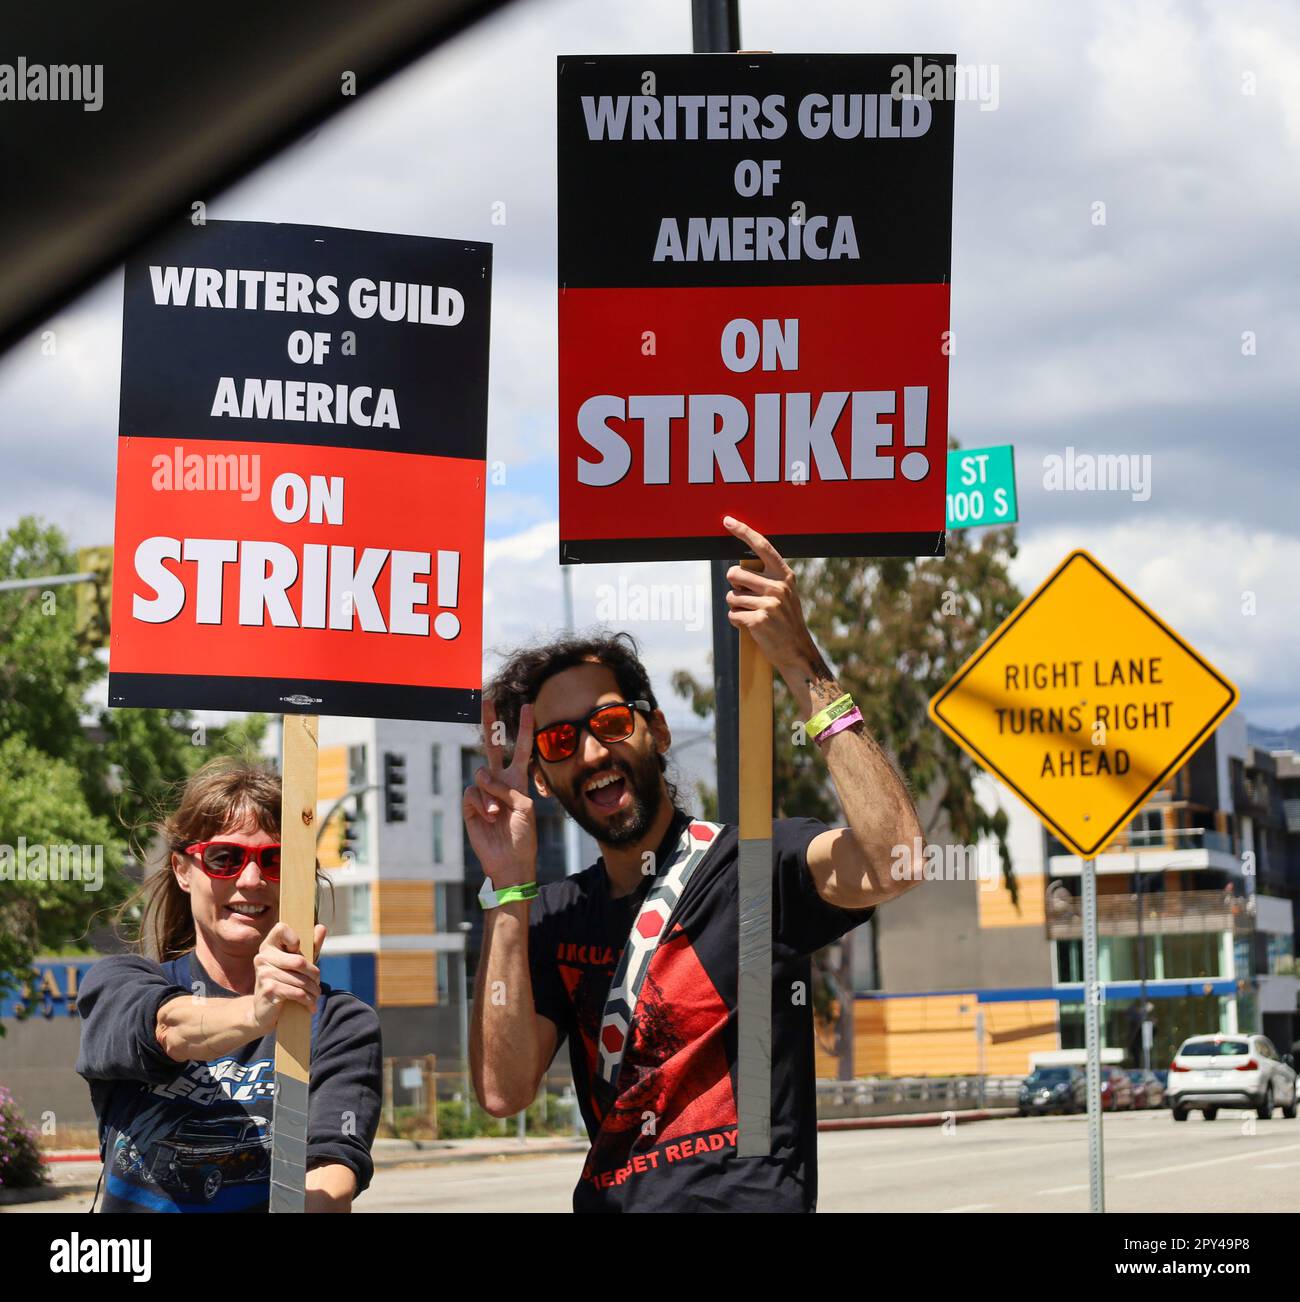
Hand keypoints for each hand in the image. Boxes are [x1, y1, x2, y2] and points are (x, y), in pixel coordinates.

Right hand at [251, 922, 324, 1028]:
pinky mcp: (268, 990)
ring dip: (313, 990)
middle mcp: (262, 957)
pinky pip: (296, 992)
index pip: (281, 928)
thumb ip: (310, 946)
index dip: (294, 938)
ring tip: (316, 995)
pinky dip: (307, 1000)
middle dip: (314, 974)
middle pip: (299, 961)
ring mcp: (263, 973)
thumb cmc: (285, 982)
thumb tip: (321, 927)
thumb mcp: (299, 963)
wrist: (265, 1012)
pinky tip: (310, 1005)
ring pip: (300, 980)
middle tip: (317, 983)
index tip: (299, 950)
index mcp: (269, 945)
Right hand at [462, 698, 537, 887]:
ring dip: (490, 794)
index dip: (524, 728)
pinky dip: (481, 804)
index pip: (522, 749)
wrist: (510, 860)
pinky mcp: (471, 805)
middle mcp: (501, 781)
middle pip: (492, 746)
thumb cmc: (523, 835)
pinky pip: (472, 793)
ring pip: (481, 775)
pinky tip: (488, 818)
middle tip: (487, 700)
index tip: (528, 706)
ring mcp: (484, 792)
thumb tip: (481, 778)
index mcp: (519, 780)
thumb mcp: (525, 807)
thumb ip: (506, 788)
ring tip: (498, 815)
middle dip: (490, 723)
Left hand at [722, 515, 819, 670]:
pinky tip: (752, 627)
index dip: (743, 531)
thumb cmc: (786, 622)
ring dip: (737, 607)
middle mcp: (778, 586)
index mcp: (785, 576)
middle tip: (748, 599)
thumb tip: (737, 570)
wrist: (798, 652)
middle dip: (734, 586)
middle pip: (735, 574)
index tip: (728, 521)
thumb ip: (767, 579)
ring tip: (754, 615)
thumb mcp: (785, 595)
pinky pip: (732, 615)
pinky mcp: (758, 620)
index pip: (762, 546)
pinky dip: (737, 622)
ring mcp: (769, 603)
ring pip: (731, 597)